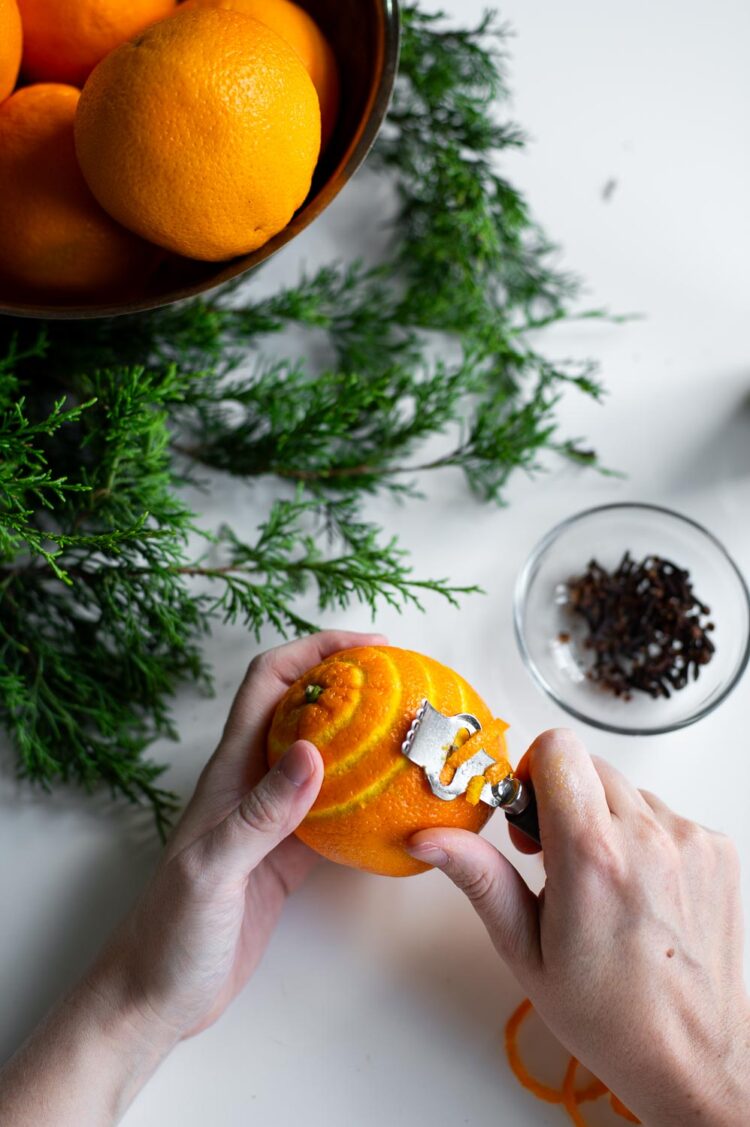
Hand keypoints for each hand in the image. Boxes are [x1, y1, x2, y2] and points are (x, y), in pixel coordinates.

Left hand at [93, 629, 385, 1041]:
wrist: (158, 994)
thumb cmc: (171, 930)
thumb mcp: (214, 868)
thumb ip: (261, 812)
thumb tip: (312, 752)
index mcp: (231, 769)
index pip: (270, 681)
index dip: (315, 650)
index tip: (372, 646)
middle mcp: (253, 782)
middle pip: (305, 709)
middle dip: (352, 684)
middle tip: (409, 684)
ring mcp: (273, 819)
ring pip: (325, 757)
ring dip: (365, 739)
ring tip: (414, 734)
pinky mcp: (289, 856)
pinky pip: (336, 812)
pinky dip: (367, 799)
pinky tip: (399, 805)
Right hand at [407, 728, 749, 1126]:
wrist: (692, 1057)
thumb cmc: (608, 1015)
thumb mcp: (525, 950)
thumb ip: (479, 877)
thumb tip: (430, 839)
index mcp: (593, 858)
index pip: (558, 750)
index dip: (532, 772)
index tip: (528, 815)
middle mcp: (648, 839)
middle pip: (589, 765)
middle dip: (562, 798)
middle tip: (553, 856)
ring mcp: (690, 841)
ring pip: (626, 791)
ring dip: (605, 821)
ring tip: (602, 885)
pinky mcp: (718, 850)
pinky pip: (664, 816)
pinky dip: (644, 840)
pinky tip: (638, 891)